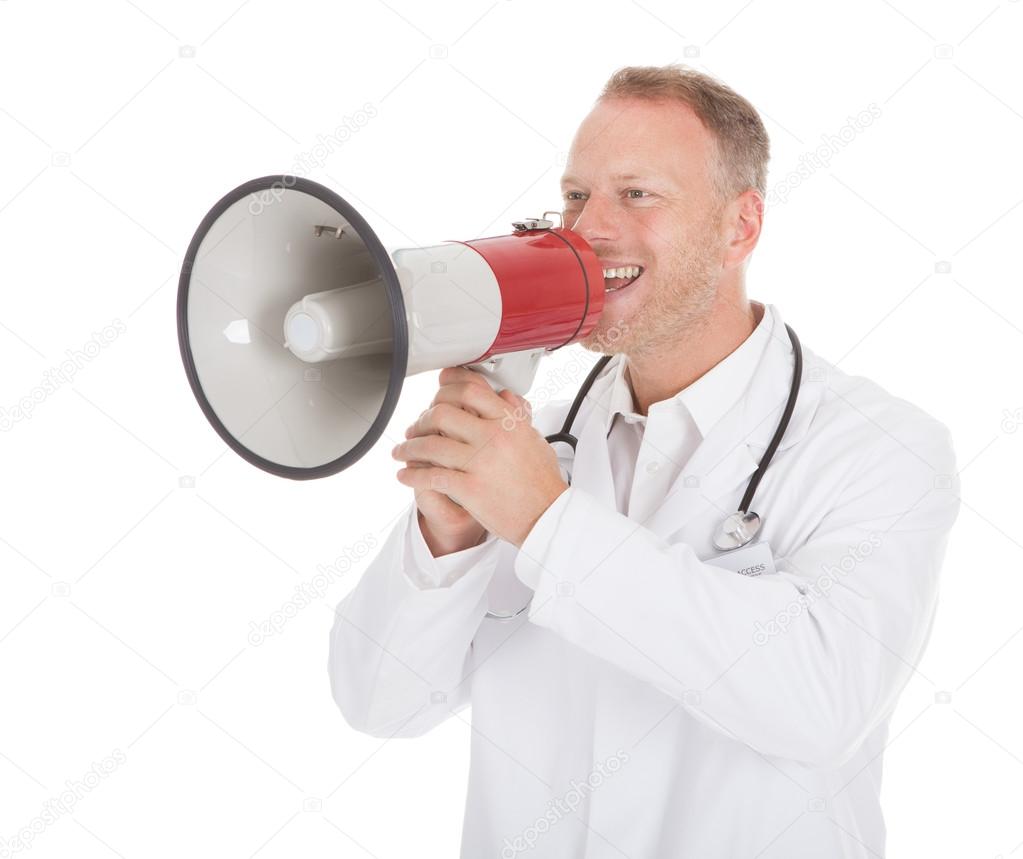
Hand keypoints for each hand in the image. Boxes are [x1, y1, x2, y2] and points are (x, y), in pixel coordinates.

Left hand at [392, 367, 567, 547]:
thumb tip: (504, 395)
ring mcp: (480, 462)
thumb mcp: (534, 438)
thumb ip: (516, 415)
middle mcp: (493, 437)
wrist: (547, 517)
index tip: (435, 393)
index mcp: (508, 422)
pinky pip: (430, 476)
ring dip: (409, 447)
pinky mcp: (469, 488)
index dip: (446, 389)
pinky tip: (405, 475)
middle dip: (421, 420)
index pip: (470, 391)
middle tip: (414, 427)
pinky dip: (412, 475)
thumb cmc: (542, 482)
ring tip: (402, 452)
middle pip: (442, 413)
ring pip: (430, 445)